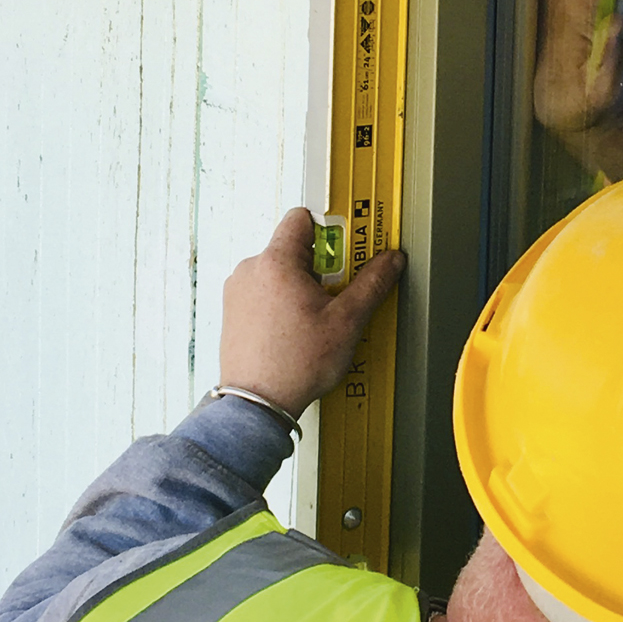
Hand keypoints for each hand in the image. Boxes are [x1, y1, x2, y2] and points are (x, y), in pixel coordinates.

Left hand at [218, 210, 404, 417]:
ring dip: (301, 285)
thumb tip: (389, 262)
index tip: (347, 246)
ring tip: (317, 317)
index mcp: (276, 262)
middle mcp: (250, 270)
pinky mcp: (233, 312)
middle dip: (321, 265)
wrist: (257, 403)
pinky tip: (297, 328)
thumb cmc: (294, 365)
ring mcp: (237, 291)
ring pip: (278, 272)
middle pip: (293, 247)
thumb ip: (372, 284)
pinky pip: (263, 292)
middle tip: (338, 292)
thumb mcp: (346, 321)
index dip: (330, 228)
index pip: (302, 218)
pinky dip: (282, 302)